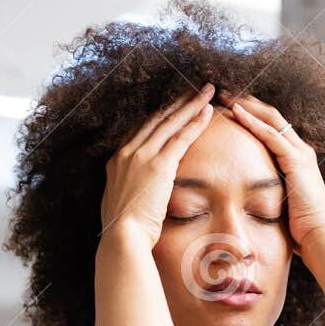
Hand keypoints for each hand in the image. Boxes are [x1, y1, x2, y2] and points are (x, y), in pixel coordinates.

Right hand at [100, 83, 215, 249]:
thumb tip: (138, 196)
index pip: (141, 131)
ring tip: (206, 91)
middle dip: (176, 103)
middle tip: (193, 89)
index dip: (159, 117)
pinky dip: (196, 122)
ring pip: (170, 122)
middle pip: (156, 120)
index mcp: (116, 162)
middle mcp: (127, 153)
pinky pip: (181, 137)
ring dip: (190, 105)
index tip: (172, 108)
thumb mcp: (120, 204)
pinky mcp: (159, 164)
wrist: (122, 236)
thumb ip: (130, 192)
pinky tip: (208, 112)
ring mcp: (142, 156)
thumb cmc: (124, 231)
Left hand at [224, 94, 324, 261]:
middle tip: (224, 93)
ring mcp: (300, 153)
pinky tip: (236, 112)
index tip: (229, 107)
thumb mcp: (278, 203)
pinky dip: (252, 121)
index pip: (271, 128)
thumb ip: (266, 193)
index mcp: (296, 158)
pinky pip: (271, 134)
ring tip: (226, 96)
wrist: (319, 236)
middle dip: (247, 102)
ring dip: (247, 106)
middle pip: (270, 116)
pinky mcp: (296, 160)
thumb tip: (245, 197)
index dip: (250, 115)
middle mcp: (300, 150)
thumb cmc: (298, 227)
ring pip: (270, 119)